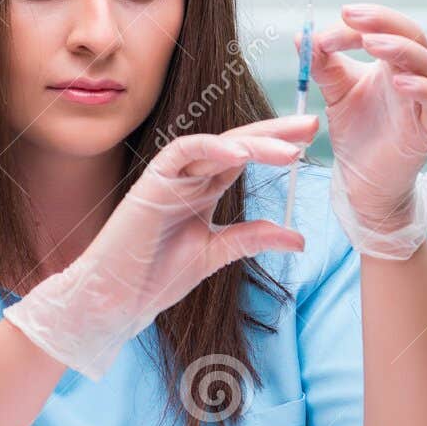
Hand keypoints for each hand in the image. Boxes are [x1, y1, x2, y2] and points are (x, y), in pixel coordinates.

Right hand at [3, 114, 318, 378]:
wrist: (116, 301)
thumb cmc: (155, 277)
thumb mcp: (216, 254)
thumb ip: (252, 239)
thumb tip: (299, 239)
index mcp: (202, 192)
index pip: (243, 157)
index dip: (275, 145)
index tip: (309, 139)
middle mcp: (187, 178)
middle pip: (235, 143)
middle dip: (273, 132)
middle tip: (310, 124)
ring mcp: (169, 179)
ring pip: (215, 145)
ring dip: (252, 143)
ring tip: (288, 150)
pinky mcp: (151, 185)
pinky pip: (181, 153)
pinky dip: (210, 149)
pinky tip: (239, 154)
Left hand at [306, 3, 426, 251]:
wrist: (363, 180)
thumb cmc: (357, 133)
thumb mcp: (335, 92)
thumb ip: (323, 64)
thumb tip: (303, 36)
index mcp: (393, 62)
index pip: (387, 29)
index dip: (364, 21)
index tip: (336, 20)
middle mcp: (414, 75)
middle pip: (413, 36)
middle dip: (383, 23)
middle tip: (353, 19)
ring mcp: (424, 100)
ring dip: (400, 50)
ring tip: (371, 44)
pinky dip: (421, 88)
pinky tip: (399, 82)